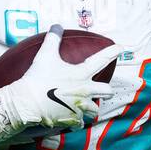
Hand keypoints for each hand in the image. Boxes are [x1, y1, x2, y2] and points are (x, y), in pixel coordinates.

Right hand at [0, 25, 120, 146]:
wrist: (28, 102)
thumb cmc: (38, 78)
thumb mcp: (45, 55)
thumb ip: (52, 39)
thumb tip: (56, 26)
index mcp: (81, 74)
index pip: (101, 60)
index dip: (112, 52)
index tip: (122, 48)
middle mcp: (85, 91)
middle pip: (107, 91)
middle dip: (106, 90)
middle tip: (103, 89)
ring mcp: (79, 107)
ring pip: (94, 110)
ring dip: (91, 107)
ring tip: (85, 106)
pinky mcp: (72, 119)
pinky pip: (79, 123)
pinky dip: (76, 121)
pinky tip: (71, 119)